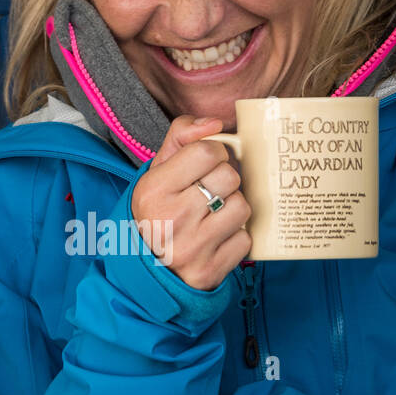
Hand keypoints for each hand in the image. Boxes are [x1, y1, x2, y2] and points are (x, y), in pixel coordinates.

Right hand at [131, 115, 251, 289]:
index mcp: (153, 189)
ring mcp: (191, 247)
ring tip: (215, 213)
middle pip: (229, 177)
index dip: (213, 153)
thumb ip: (181, 136)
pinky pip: (245, 239)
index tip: (204, 165)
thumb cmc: (160, 208)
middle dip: (224, 180)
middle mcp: (171, 218)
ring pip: (242, 206)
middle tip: (210, 190)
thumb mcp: (158, 170)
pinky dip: (236, 236)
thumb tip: (215, 123)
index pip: (207, 151)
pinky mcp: (210, 271)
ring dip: (233, 207)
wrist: (149, 266)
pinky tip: (218, 236)